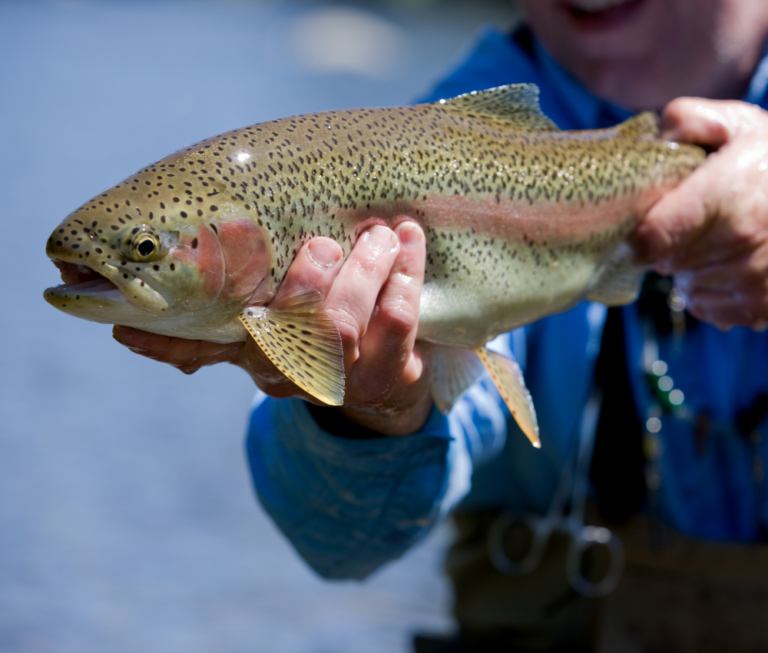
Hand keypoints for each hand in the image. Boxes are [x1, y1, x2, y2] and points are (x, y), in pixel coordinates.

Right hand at [114, 222, 430, 434]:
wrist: (390, 377)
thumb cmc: (325, 322)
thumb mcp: (275, 312)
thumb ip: (234, 299)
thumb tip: (155, 297)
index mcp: (248, 348)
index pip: (197, 346)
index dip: (163, 340)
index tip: (127, 326)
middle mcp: (283, 372)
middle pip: (284, 331)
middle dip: (306, 279)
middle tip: (325, 242)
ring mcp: (335, 381)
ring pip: (339, 327)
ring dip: (363, 270)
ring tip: (380, 233)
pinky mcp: (384, 378)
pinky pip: (395, 324)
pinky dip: (404, 277)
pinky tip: (409, 243)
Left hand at [631, 98, 767, 329]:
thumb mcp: (735, 122)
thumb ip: (686, 121)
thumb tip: (653, 140)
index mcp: (727, 194)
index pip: (652, 238)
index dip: (639, 234)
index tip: (645, 224)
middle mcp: (744, 239)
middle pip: (665, 264)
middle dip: (666, 248)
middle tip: (686, 226)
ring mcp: (757, 276)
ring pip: (686, 288)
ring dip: (688, 270)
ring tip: (711, 242)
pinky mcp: (765, 305)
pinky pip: (709, 309)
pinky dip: (709, 292)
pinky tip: (724, 265)